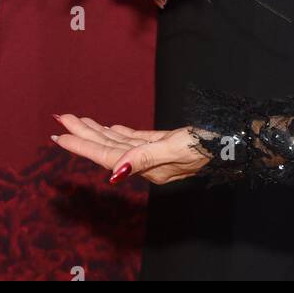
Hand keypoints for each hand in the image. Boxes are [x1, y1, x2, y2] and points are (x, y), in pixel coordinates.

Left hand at [51, 113, 211, 184]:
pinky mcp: (164, 144)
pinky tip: (109, 127)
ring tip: (76, 120)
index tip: (60, 136)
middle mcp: (147, 163)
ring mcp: (155, 154)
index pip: (106, 155)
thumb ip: (145, 158)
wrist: (233, 143)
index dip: (82, 146)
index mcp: (147, 166)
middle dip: (82, 134)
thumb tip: (116, 172)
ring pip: (118, 141)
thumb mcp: (175, 148)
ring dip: (96, 131)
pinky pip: (135, 139)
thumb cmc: (207, 145)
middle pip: (107, 147)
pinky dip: (119, 132)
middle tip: (60, 120)